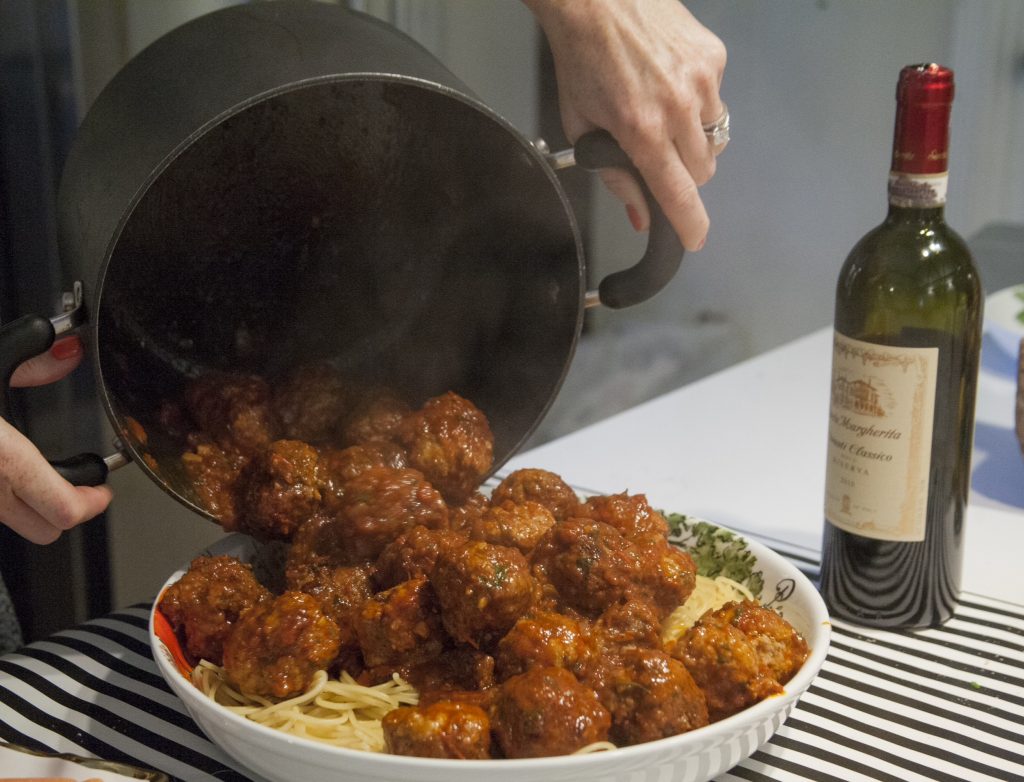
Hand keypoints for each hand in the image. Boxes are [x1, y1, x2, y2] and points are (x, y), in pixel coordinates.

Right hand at [2, 335, 112, 543]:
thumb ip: (29, 356)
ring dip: (28, 504)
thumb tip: (64, 352)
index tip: (102, 486)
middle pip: (46, 530)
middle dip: (67, 508)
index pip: (63, 509)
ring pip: (10, 523)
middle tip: (77, 482)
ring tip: (38, 474)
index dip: (92, 501)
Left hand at [525, 0, 726, 250]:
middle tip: (659, 155)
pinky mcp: (714, 57)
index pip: (679, 194)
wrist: (597, 0)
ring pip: (714, 138)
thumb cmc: (583, 60)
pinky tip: (670, 82)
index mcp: (642, 130)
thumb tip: (639, 214)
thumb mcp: (583, 127)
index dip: (689, 224)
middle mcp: (678, 107)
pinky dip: (697, 103)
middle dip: (684, 174)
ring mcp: (702, 80)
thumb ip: (615, 176)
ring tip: (663, 113)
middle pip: (703, 171)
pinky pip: (717, 101)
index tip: (694, 238)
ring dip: (693, 139)